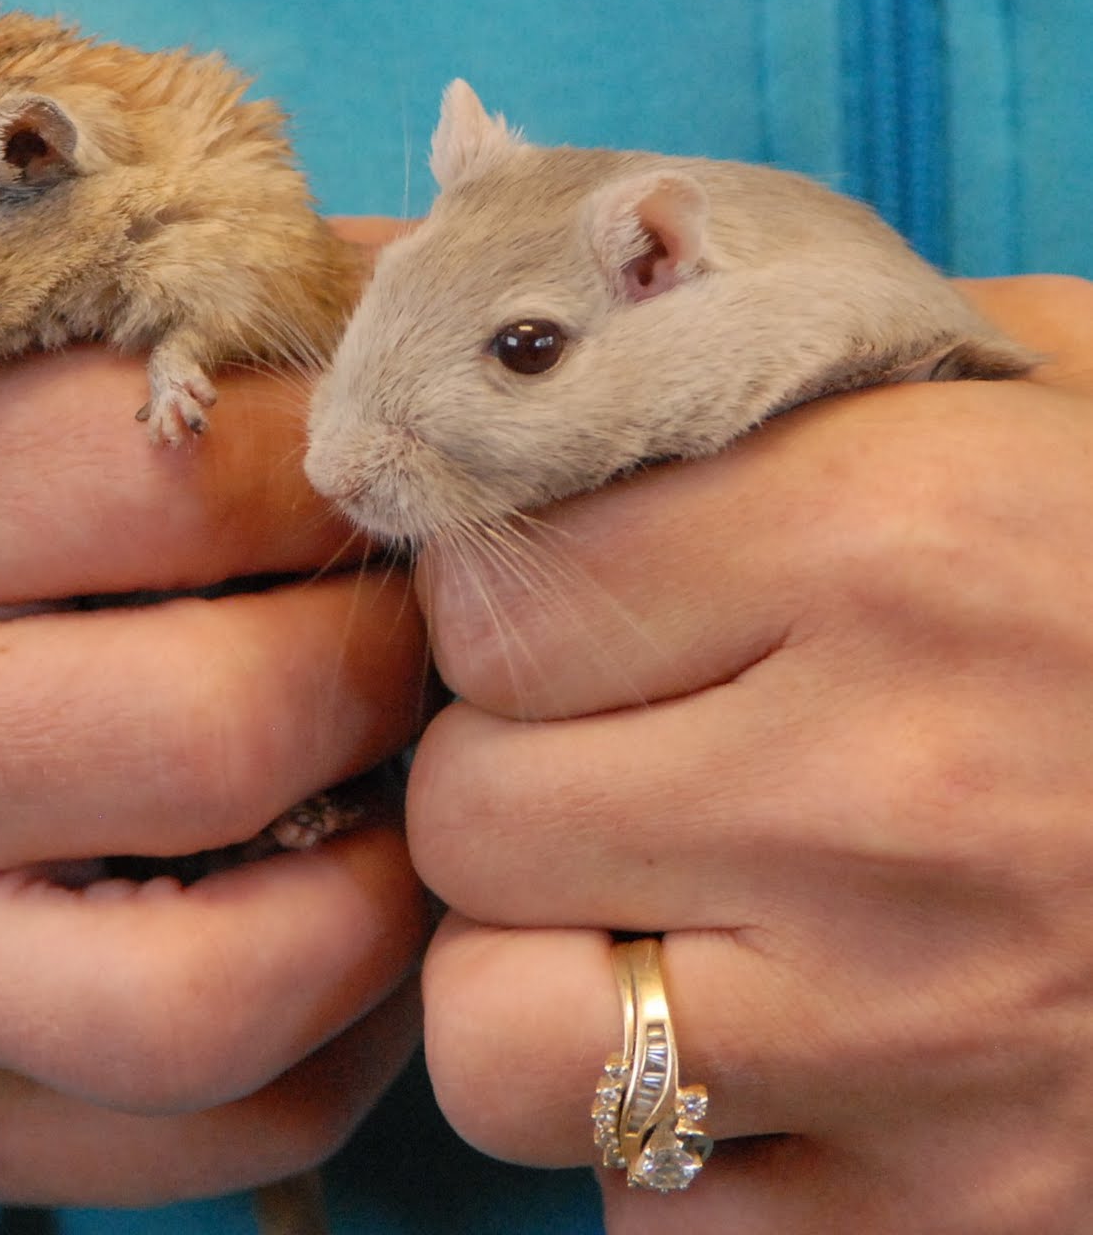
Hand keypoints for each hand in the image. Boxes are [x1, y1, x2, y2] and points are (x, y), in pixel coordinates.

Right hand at [0, 338, 428, 1205]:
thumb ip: (197, 336)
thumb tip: (432, 310)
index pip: (185, 472)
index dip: (348, 461)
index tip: (385, 467)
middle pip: (234, 724)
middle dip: (383, 668)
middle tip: (407, 630)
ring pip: (239, 981)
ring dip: (394, 879)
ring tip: (397, 783)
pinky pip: (226, 1125)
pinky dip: (349, 1023)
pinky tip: (343, 910)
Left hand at [410, 275, 1092, 1234]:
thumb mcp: (1060, 385)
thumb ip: (806, 359)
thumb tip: (587, 373)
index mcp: (889, 543)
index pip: (490, 603)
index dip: (500, 613)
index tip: (569, 619)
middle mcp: (887, 799)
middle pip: (472, 816)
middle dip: (509, 785)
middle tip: (606, 766)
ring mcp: (932, 1044)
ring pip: (505, 1045)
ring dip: (539, 982)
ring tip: (646, 924)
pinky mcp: (979, 1229)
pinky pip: (659, 1220)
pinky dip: (677, 1149)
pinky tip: (785, 1056)